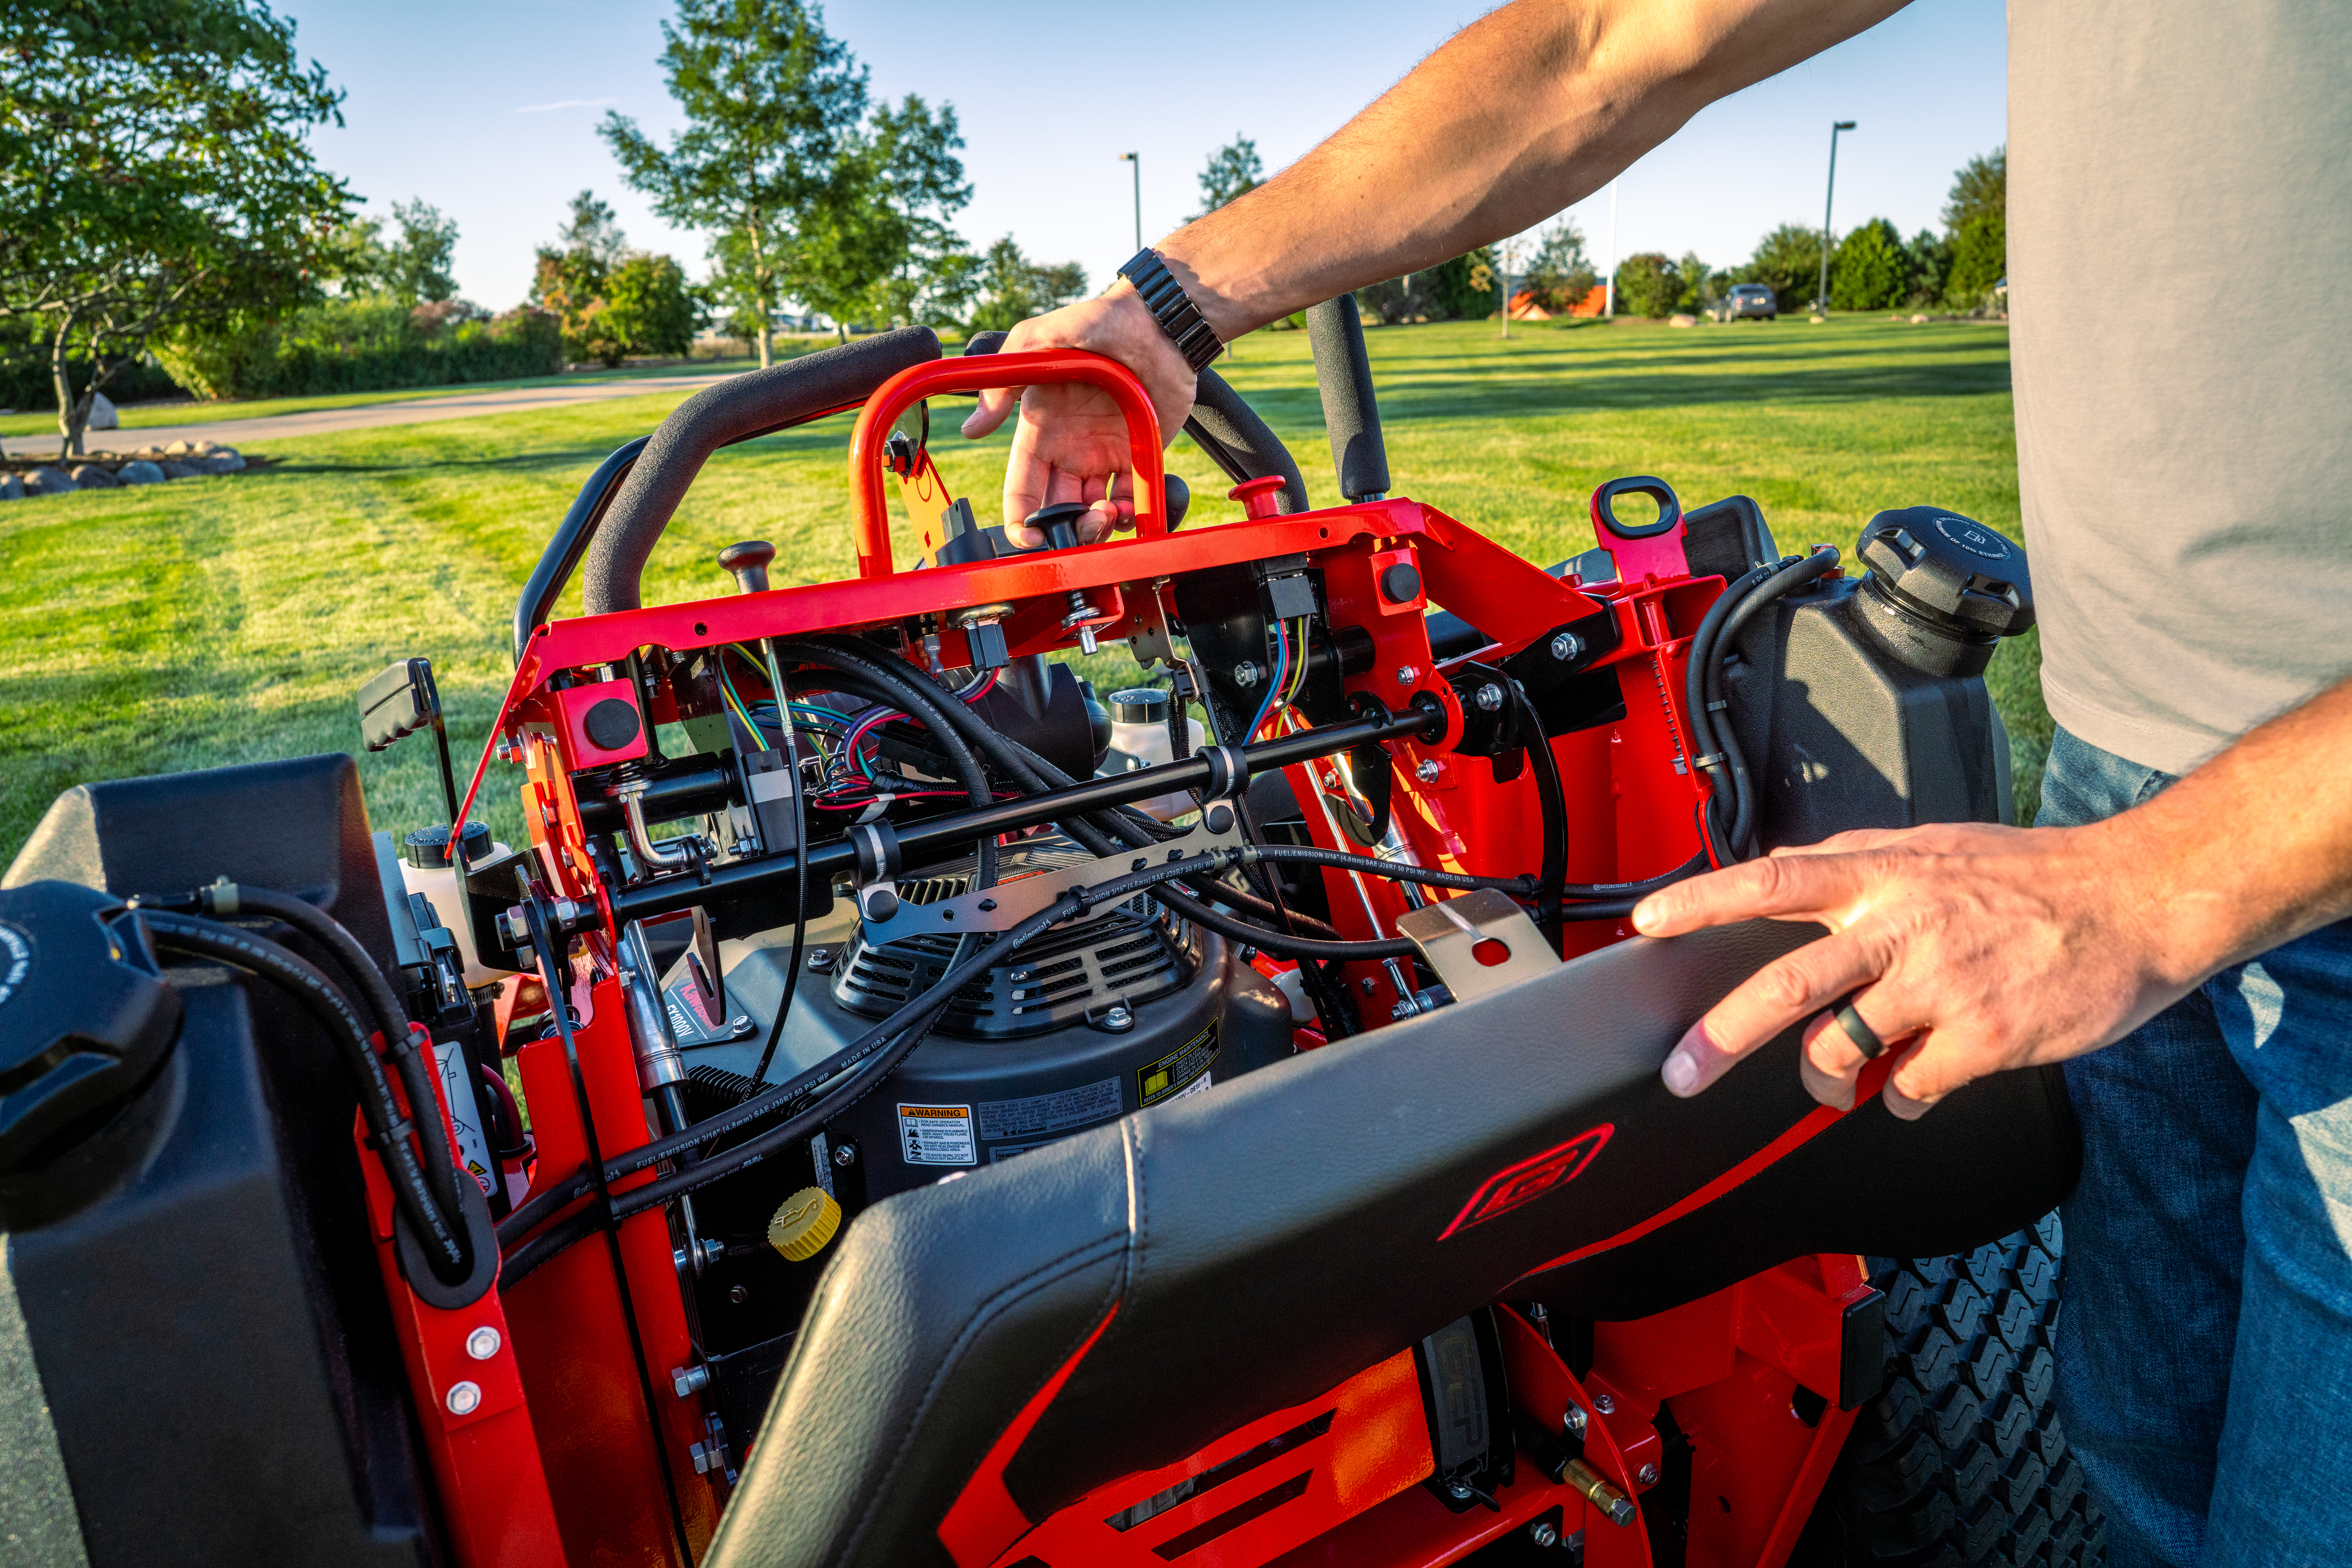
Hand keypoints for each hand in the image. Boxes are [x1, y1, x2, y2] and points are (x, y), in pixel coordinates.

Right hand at [960, 280, 1195, 544]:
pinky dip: (1130, 515)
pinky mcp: (1140, 455)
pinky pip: (1131, 499)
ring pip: (1093, 511)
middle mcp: (1071, 449)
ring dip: (1097, 526)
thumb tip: (972, 427)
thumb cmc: (1098, 323)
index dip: (1021, 520)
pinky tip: (1128, 509)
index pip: (1022, 489)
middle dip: (1066, 529)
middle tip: (1083, 524)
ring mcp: (1106, 455)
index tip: (1031, 539)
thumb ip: (1004, 381)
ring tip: (1108, 514)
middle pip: (1058, 509)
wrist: (1157, 322)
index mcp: (1041, 432)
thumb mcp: (1040, 343)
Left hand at [1626, 819, 2189, 1118]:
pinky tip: (1922, 1079)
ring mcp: (1943, 988)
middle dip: (1721, 1038)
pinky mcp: (1983, 1042)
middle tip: (1681, 1073)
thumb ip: (1858, 862)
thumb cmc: (2034, 876)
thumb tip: (1782, 868)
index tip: (1647, 924)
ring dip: (1826, 1080)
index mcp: (1885, 876)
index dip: (1701, 902)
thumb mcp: (1935, 847)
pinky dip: (1902, 1096)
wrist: (2137, 900)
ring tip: (1837, 1081)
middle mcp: (1903, 928)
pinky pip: (1907, 1089)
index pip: (1770, 880)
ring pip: (1841, 1051)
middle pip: (1786, 987)